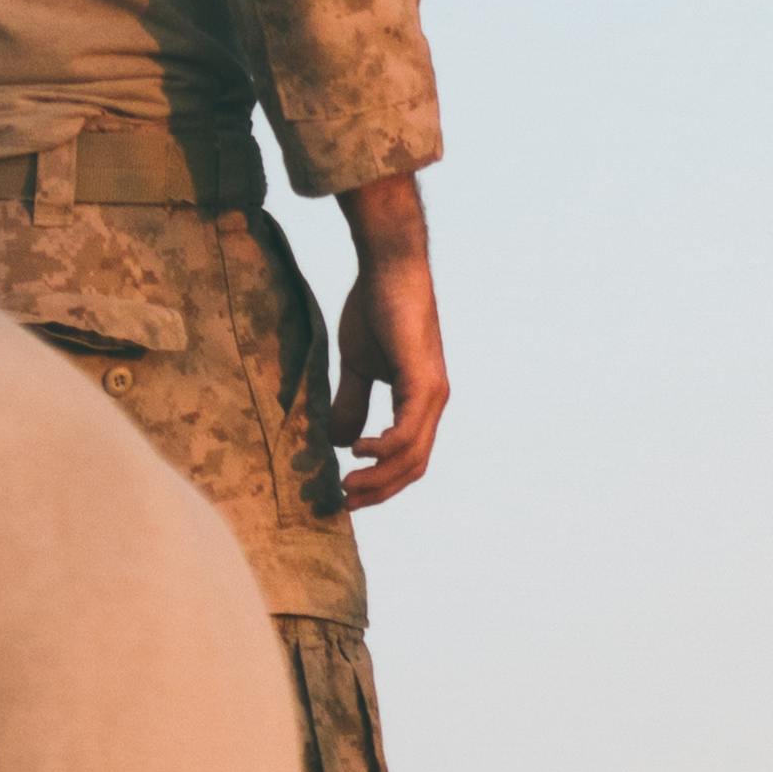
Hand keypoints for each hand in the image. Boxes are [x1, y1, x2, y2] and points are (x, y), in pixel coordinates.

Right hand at [330, 174, 448, 511]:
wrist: (389, 269)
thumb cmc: (375, 310)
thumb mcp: (358, 367)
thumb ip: (353, 403)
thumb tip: (339, 442)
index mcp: (420, 402)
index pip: (408, 457)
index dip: (381, 482)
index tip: (349, 494)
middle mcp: (432, 403)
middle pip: (412, 466)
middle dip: (379, 490)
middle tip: (345, 502)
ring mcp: (432, 394)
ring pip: (411, 456)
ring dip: (378, 477)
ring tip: (346, 484)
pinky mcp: (423, 382)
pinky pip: (407, 432)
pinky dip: (383, 449)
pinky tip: (358, 451)